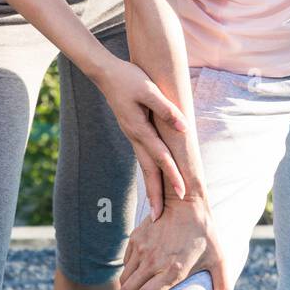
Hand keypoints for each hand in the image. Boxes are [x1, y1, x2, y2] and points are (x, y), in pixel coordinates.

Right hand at [98, 57, 189, 219]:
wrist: (106, 72)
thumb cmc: (128, 78)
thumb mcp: (149, 90)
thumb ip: (166, 109)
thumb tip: (184, 128)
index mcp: (139, 129)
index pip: (160, 157)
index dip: (172, 175)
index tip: (182, 193)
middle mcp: (134, 136)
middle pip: (148, 170)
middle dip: (155, 194)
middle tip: (160, 217)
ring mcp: (132, 135)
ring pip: (144, 165)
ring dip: (151, 186)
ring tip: (156, 206)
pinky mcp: (133, 131)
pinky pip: (143, 156)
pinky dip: (149, 170)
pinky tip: (153, 177)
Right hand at [116, 195, 230, 289]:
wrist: (186, 200)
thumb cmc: (205, 233)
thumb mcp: (219, 260)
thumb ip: (222, 288)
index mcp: (172, 270)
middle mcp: (153, 261)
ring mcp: (143, 249)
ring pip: (124, 279)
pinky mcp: (137, 238)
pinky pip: (126, 263)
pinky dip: (126, 276)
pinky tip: (131, 283)